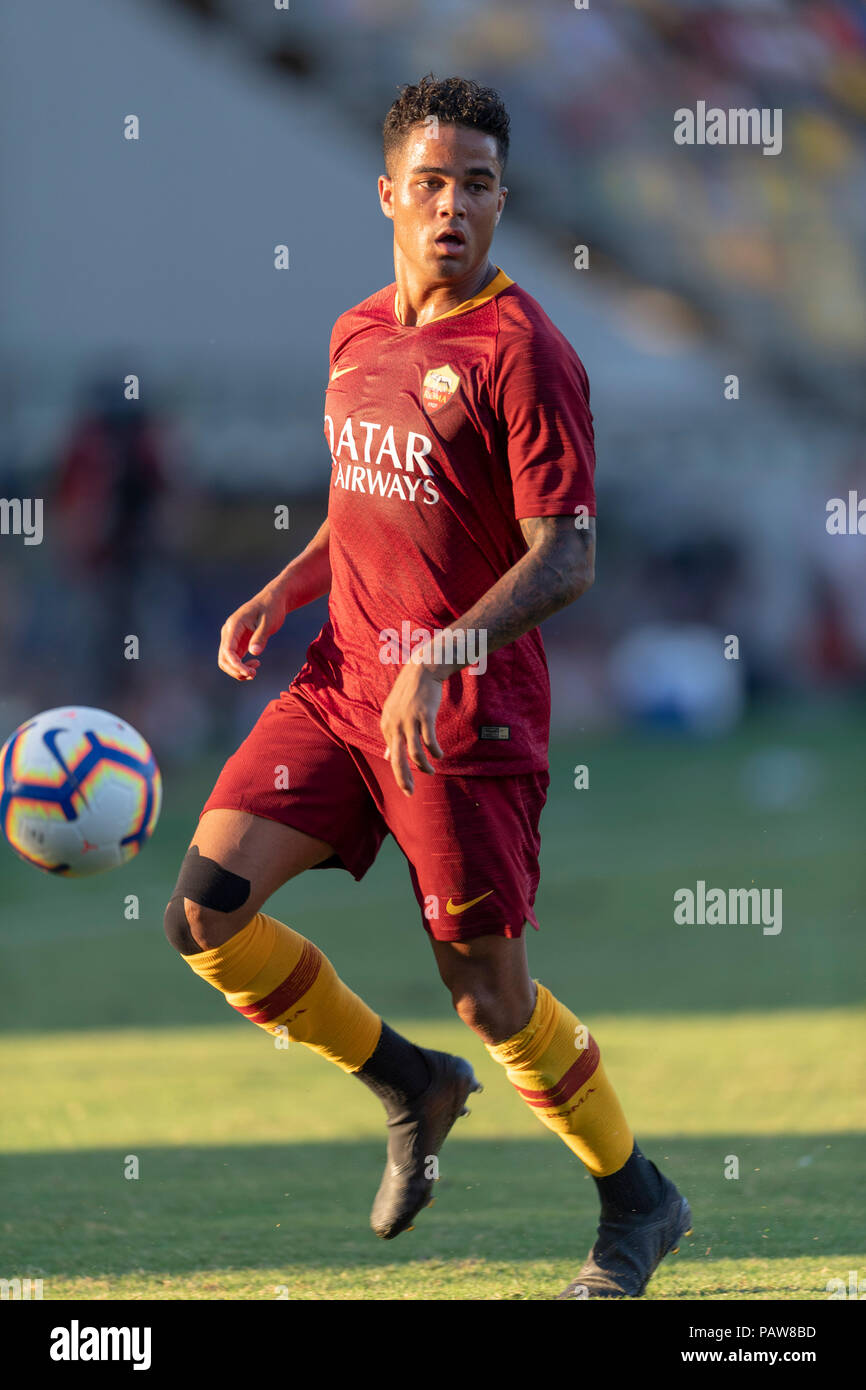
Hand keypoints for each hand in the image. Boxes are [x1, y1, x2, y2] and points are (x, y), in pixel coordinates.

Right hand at [217, 586, 286, 680]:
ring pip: (227, 661)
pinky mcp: (238, 642)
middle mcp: (229, 632)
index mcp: (234, 625)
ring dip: (238, 670)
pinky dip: (242, 666)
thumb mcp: (269, 622)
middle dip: (236, 670)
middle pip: (223, 659)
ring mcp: (232, 637)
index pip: (228, 650)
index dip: (236, 664)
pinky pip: (235, 658)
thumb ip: (260, 637)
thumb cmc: (271, 608)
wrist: (273, 600)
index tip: (249, 672)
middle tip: (254, 674)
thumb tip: (254, 653)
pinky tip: (256, 663)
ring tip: (255, 671)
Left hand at [380, 661, 443, 794]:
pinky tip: (439, 755)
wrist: (421, 671)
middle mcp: (395, 725)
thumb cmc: (409, 695)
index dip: (400, 770)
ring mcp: (410, 720)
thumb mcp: (394, 714)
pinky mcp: (425, 716)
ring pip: (415, 752)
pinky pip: (429, 740)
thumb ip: (391, 735)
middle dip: (403, 778)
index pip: (391, 755)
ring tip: (431, 772)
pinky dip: (435, 751)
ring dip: (423, 766)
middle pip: (397, 759)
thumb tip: (386, 755)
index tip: (408, 781)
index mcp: (386, 726)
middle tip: (409, 792)